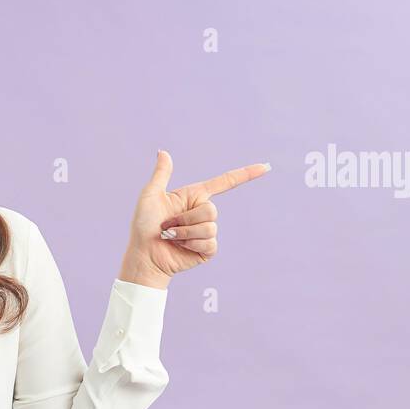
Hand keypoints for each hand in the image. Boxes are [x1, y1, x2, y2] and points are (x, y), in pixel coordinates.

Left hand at [119, 150, 271, 286]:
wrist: (144, 256)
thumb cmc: (143, 226)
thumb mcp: (151, 196)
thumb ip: (161, 175)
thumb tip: (163, 152)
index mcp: (193, 197)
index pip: (224, 183)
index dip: (245, 174)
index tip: (265, 167)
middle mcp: (202, 213)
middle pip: (211, 210)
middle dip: (186, 219)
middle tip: (167, 226)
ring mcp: (206, 232)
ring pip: (210, 227)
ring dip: (185, 233)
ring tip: (170, 237)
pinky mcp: (207, 249)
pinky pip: (210, 243)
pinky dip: (191, 245)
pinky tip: (180, 247)